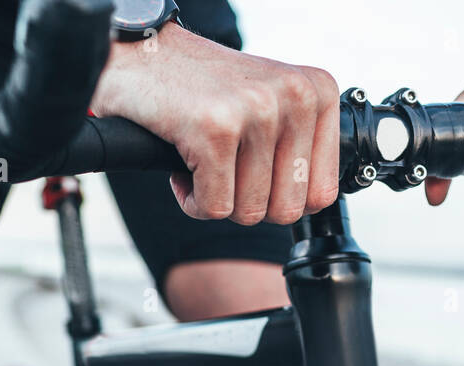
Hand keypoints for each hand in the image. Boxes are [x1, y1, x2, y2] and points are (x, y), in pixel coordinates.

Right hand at [91, 24, 339, 224]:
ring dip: (217, 199)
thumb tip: (316, 205)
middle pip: (287, 210)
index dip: (279, 198)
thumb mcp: (271, 106)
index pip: (322, 195)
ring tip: (202, 160)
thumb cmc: (203, 90)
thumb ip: (301, 148)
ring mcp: (256, 110)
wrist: (141, 55)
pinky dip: (193, 201)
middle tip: (224, 170)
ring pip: (250, 212)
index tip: (252, 171)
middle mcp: (295, 96)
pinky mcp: (215, 129)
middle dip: (248, 204)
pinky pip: (215, 208)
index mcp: (318, 92)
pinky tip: (183, 167)